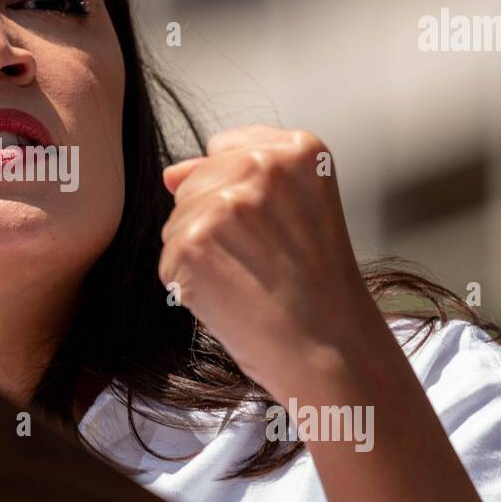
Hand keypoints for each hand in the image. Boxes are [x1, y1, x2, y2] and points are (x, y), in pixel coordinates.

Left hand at [158, 125, 382, 401]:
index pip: (225, 149)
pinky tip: (232, 296)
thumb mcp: (300, 210)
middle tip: (265, 260)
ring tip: (250, 277)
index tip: (273, 229)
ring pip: (178, 219)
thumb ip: (236, 175)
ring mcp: (224, 204)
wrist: (330, 352)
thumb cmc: (319, 288)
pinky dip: (190, 283)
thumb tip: (170, 174)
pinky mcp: (191, 243)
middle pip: (197, 182)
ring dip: (202, 252)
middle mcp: (262, 166)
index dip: (241, 196)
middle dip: (216, 222)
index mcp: (298, 149)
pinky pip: (169, 256)